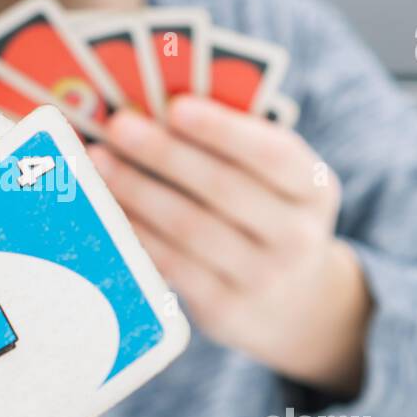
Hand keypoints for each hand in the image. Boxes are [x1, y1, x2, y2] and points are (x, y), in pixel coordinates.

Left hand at [88, 96, 370, 393]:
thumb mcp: (276, 184)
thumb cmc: (267, 217)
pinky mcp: (226, 310)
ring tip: (101, 162)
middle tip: (119, 126)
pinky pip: (172, 264)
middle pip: (223, 188)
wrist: (296, 305)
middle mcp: (297, 235)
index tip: (175, 106)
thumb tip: (155, 109)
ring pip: (190, 228)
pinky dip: (137, 232)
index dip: (223, 130)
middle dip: (164, 153)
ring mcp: (263, 278)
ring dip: (138, 190)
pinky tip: (110, 207)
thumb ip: (233, 148)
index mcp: (314, 189)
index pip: (273, 153)